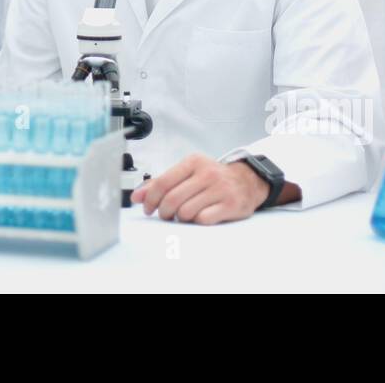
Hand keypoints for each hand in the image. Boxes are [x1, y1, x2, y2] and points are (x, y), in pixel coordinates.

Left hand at [130, 153, 269, 224]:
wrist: (247, 181)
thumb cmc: (211, 178)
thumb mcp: (187, 173)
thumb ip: (161, 183)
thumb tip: (137, 196)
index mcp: (193, 162)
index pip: (162, 183)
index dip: (150, 199)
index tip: (147, 208)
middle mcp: (207, 173)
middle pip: (172, 200)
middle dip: (164, 212)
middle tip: (166, 215)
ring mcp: (220, 189)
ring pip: (186, 212)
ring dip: (181, 218)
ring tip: (185, 214)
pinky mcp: (231, 205)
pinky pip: (203, 220)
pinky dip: (197, 222)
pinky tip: (201, 216)